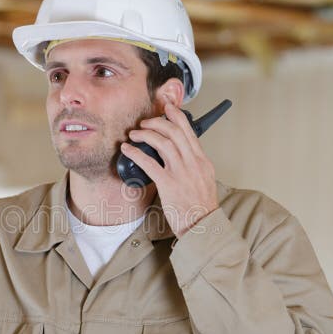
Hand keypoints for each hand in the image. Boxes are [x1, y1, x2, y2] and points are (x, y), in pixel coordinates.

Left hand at [120, 102, 218, 236]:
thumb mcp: (204, 180)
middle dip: (156, 122)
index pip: (188, 131)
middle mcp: (192, 162)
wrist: (203, 226)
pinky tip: (128, 149)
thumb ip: (194, 165)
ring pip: (162, 142)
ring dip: (145, 134)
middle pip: (174, 131)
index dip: (176, 115)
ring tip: (134, 134)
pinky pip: (149, 162)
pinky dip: (136, 152)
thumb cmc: (201, 207)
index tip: (167, 107)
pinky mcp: (168, 183)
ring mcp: (181, 172)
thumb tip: (183, 154)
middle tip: (145, 123)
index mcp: (202, 161)